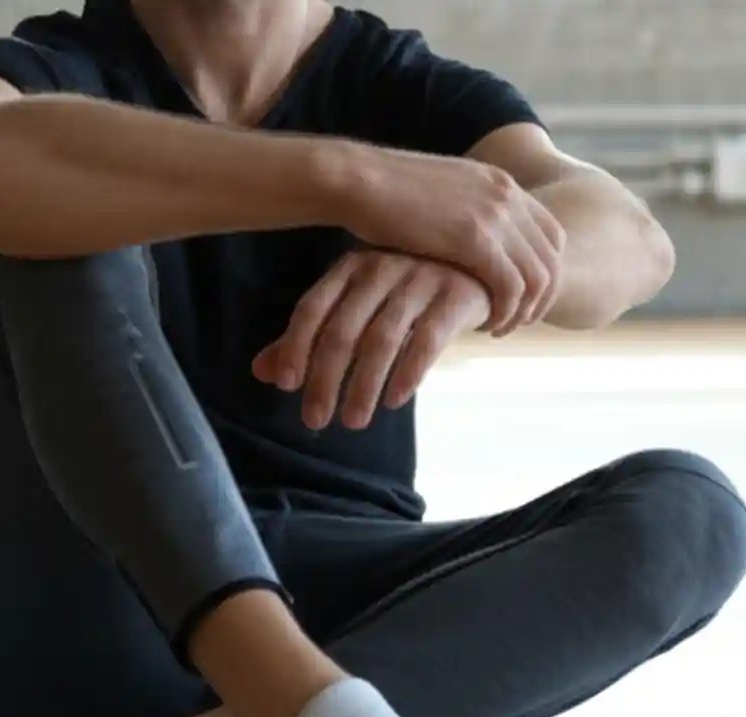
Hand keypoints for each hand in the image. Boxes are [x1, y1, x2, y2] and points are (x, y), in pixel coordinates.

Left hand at [253, 250, 490, 430]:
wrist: (484, 266)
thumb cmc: (409, 289)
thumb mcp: (359, 304)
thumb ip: (313, 335)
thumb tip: (261, 371)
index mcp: (351, 266)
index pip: (312, 308)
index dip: (295, 346)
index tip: (285, 385)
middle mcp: (382, 268)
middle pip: (343, 330)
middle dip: (325, 380)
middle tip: (314, 420)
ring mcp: (421, 279)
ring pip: (382, 340)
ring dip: (364, 386)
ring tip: (352, 421)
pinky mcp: (456, 296)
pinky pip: (427, 340)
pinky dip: (409, 373)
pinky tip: (395, 401)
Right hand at [341, 145, 564, 335]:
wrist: (357, 180)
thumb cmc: (381, 193)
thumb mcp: (438, 194)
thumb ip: (462, 211)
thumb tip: (462, 235)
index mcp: (500, 183)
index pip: (551, 233)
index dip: (544, 270)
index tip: (521, 298)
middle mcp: (507, 195)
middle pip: (553, 257)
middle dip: (542, 296)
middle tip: (517, 321)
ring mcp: (495, 215)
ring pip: (538, 276)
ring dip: (525, 310)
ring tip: (500, 328)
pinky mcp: (475, 240)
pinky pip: (511, 287)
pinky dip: (504, 312)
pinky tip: (485, 325)